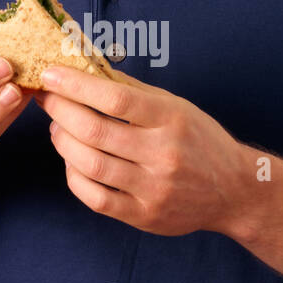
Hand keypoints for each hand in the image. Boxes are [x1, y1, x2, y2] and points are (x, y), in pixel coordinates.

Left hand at [36, 66, 252, 237]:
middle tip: (47, 99)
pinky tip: (72, 161)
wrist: (235, 191)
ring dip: (63, 142)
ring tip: (57, 128)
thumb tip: (88, 68)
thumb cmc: (201, 141)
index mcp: (172, 119)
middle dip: (60, 111)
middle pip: (96, 130)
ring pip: (90, 164)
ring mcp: (153, 188)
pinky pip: (95, 198)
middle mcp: (163, 153)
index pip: (115, 98)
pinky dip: (74, 177)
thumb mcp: (177, 107)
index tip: (51, 75)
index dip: (76, 85)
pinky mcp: (144, 215)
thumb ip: (135, 90)